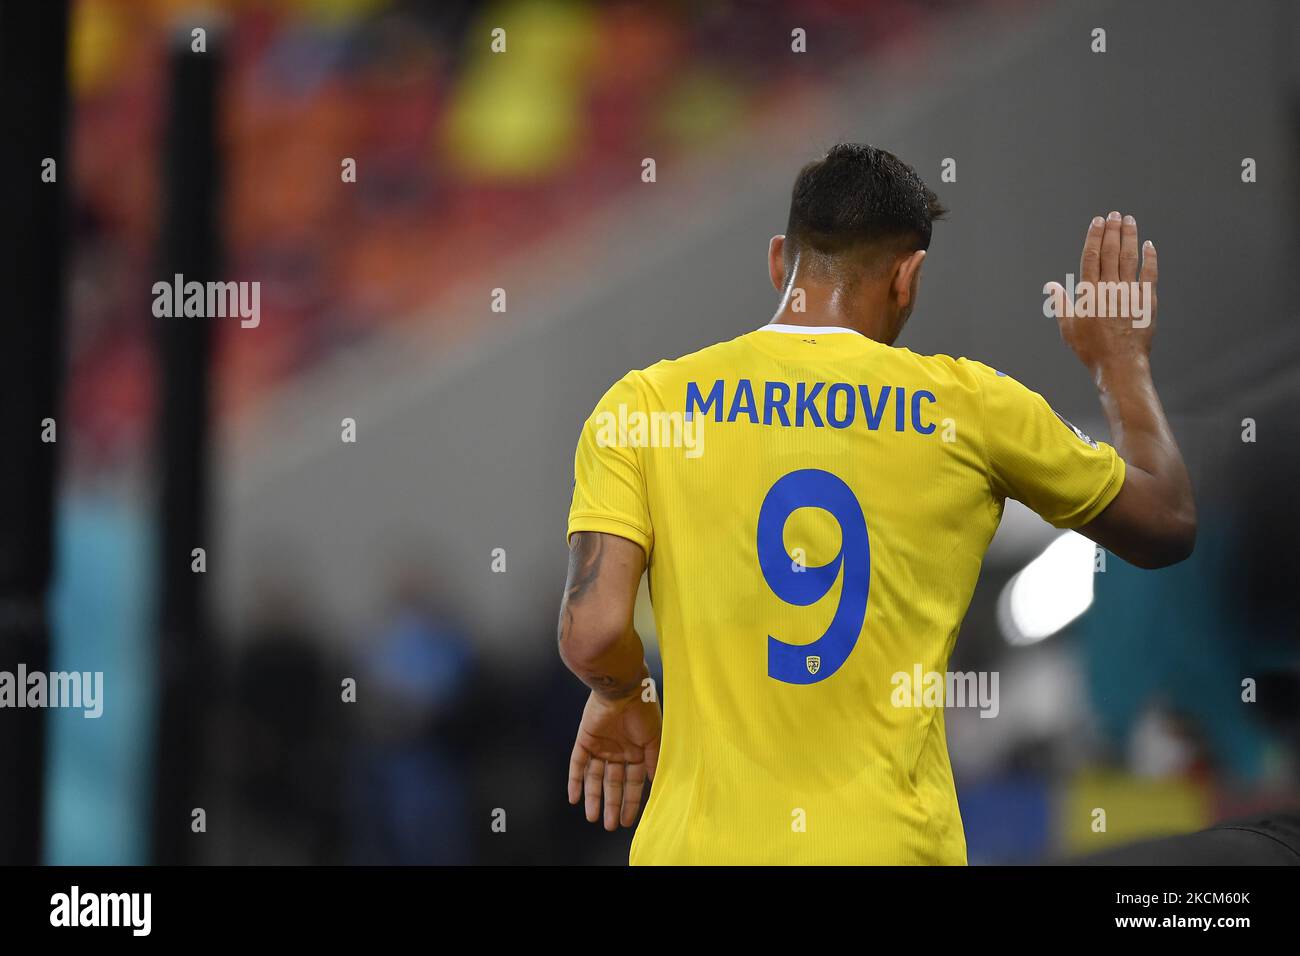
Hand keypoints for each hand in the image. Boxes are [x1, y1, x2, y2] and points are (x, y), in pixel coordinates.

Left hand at [567, 687, 660, 830]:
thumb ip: (653, 762)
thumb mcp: (653, 739)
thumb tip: (655, 784)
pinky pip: (577, 764)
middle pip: (613, 784)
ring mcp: (601, 746)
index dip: (631, 802)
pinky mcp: (585, 740)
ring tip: (593, 818)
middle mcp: (618, 751)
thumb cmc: (642, 712)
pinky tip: (574, 798)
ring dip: (593, 798)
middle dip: (612, 805)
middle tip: (610, 826)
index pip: (632, 782)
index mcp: (636, 751)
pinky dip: (575, 781)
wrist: (622, 689)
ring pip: (595, 778)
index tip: (629, 821)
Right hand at [1048, 211, 1157, 371]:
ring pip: (1129, 258)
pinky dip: (1149, 257)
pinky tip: (1148, 245)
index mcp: (1090, 294)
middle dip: (1112, 231)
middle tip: (1114, 215)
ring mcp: (1130, 292)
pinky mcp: (1146, 299)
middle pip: (1111, 252)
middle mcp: (1110, 288)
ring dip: (1129, 237)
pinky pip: (1149, 273)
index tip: (1097, 223)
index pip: (1091, 257)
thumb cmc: (1092, 349)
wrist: (1119, 364)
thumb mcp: (1068, 328)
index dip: (1094, 237)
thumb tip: (1051, 286)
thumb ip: (1060, 303)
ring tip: (1129, 221)